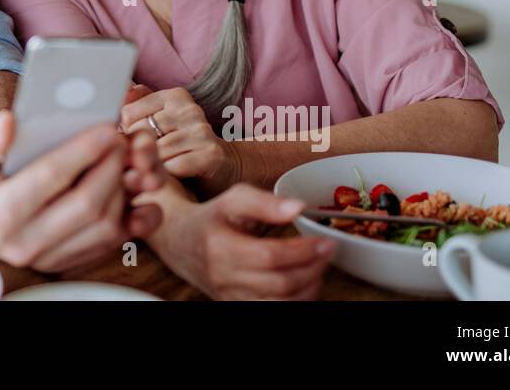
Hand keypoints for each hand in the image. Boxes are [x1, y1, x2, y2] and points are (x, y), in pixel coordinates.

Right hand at [0, 111, 161, 271]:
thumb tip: (11, 122)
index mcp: (0, 211)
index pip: (50, 178)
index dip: (83, 151)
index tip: (107, 128)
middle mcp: (25, 242)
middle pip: (87, 205)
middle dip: (112, 168)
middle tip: (121, 139)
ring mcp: (48, 257)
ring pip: (103, 228)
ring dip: (124, 191)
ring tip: (126, 160)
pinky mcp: (65, 262)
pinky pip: (108, 245)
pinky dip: (130, 221)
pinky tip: (135, 195)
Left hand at [121, 85, 239, 192]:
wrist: (221, 165)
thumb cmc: (182, 142)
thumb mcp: (160, 119)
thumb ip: (139, 103)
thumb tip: (124, 87)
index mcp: (174, 96)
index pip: (129, 112)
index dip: (126, 132)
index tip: (133, 141)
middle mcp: (190, 109)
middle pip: (142, 132)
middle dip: (137, 150)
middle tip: (142, 158)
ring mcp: (202, 131)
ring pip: (157, 151)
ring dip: (153, 164)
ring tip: (158, 166)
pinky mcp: (211, 154)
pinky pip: (174, 166)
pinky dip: (169, 173)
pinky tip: (174, 173)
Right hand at [149, 181, 334, 299]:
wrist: (181, 242)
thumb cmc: (212, 218)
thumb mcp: (233, 199)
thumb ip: (264, 202)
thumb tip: (298, 207)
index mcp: (220, 247)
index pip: (270, 256)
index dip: (303, 250)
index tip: (324, 240)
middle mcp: (223, 277)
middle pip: (280, 283)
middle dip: (312, 268)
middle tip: (328, 251)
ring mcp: (230, 296)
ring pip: (280, 304)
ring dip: (309, 287)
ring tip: (319, 266)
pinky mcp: (237, 306)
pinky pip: (274, 311)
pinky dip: (297, 299)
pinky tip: (305, 282)